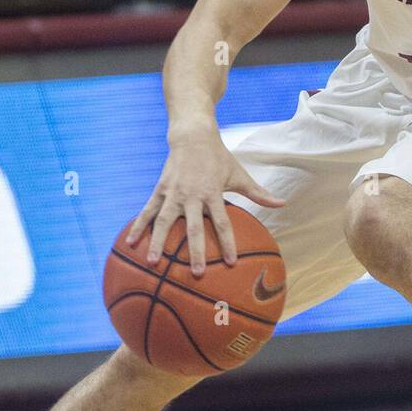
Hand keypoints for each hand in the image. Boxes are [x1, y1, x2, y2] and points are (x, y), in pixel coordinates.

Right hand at [125, 132, 284, 275]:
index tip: (230, 262)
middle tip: (196, 273)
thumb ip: (258, 193)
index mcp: (213, 193)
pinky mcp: (160, 190)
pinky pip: (147, 211)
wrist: (192, 136)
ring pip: (164, 221)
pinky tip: (129, 243)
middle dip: (195, 251)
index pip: (223, 222)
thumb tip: (282, 204)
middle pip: (194, 228)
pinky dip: (138, 227)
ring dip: (158, 242)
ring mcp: (173, 193)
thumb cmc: (219, 159)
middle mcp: (192, 195)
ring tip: (153, 263)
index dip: (227, 243)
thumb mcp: (239, 174)